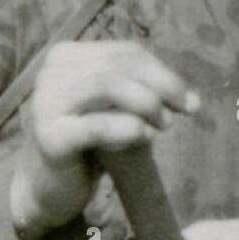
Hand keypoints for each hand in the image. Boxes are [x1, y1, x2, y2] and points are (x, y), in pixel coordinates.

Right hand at [10, 40, 197, 239]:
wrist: (46, 187)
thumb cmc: (86, 143)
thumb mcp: (114, 109)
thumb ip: (144, 93)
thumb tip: (193, 100)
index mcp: (65, 57)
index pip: (124, 52)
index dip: (163, 72)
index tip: (189, 99)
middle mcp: (50, 73)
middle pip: (117, 64)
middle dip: (161, 85)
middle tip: (186, 111)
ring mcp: (45, 104)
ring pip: (106, 85)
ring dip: (146, 103)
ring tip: (164, 125)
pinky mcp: (49, 137)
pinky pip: (97, 125)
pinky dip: (129, 128)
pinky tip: (145, 137)